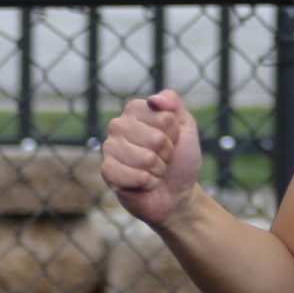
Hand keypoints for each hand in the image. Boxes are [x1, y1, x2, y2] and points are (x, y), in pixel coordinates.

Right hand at [100, 90, 203, 226]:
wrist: (176, 194)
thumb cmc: (180, 159)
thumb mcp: (186, 127)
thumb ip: (173, 103)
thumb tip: (154, 99)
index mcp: (136, 109)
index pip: (165, 118)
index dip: (174, 134)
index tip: (171, 140)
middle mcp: (118, 125)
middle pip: (157, 139)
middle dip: (166, 154)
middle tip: (162, 159)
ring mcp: (110, 147)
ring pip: (147, 158)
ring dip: (158, 170)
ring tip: (153, 171)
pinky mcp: (107, 171)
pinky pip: (136, 176)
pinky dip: (148, 183)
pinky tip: (143, 183)